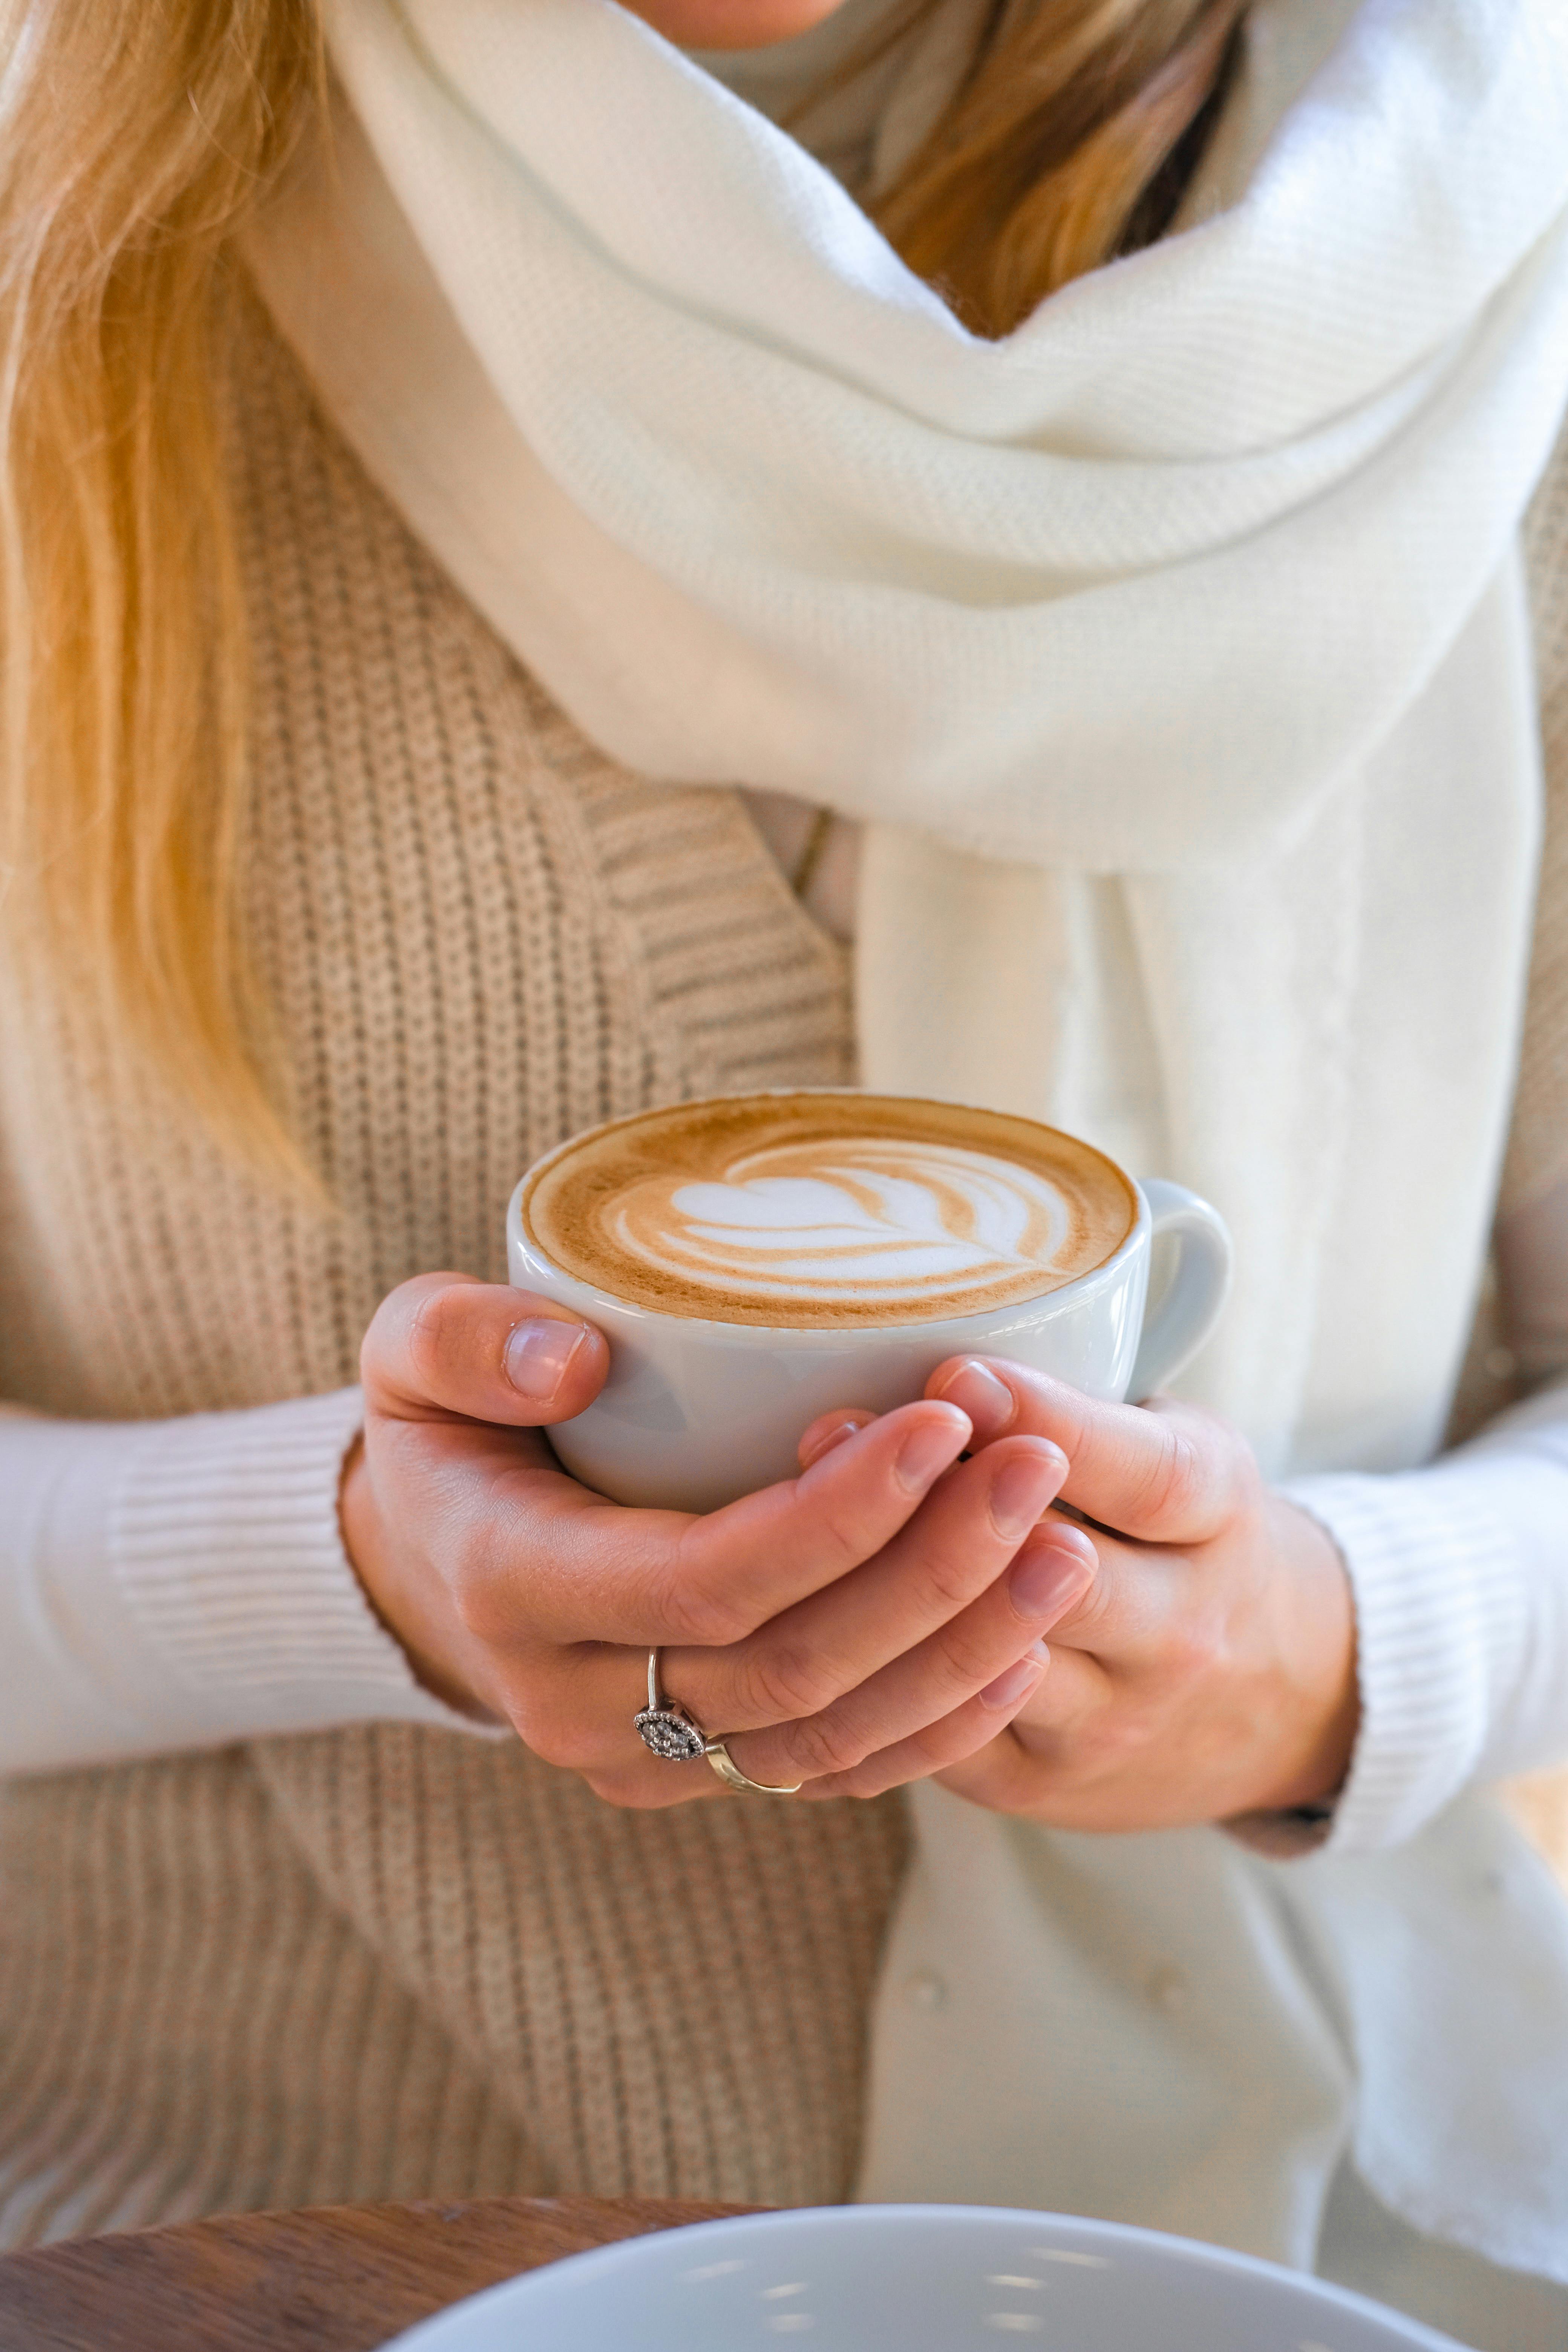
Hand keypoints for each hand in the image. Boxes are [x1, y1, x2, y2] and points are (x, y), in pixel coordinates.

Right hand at [340, 1274, 1098, 1806]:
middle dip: (933, 1575)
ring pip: (829, 1740)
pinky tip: (1020, 1645)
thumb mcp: (411, 1350)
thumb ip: (465, 1340)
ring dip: (960, 1653)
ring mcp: (641, 1759)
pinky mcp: (698, 1775)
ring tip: (1065, 1550)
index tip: (936, 1425)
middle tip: (1038, 1470)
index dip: (833, 1518)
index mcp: (514, 1586)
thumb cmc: (446, 1427)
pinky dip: (936, 1723)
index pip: (703, 1580)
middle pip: (790, 1668)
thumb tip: (575, 1362)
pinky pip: (834, 1775)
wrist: (430, 1556)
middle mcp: (575, 1704)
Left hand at [798, 1359, 1357, 1830]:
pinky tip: (802, 1620)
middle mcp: (1180, 1629)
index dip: (1050, 1423)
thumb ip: (1083, 1405)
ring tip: (797, 1525)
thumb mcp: (1177, 1447)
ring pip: (989, 1670)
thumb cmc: (1185, 1536)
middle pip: (1066, 1582)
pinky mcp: (1038, 1786)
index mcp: (1218, 1516)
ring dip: (890, 1597)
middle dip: (950, 1512)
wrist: (1270, 1700)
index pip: (1146, 1475)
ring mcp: (1113, 1719)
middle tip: (844, 1434)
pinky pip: (941, 1739)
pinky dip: (872, 1680)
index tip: (957, 1374)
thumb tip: (938, 1362)